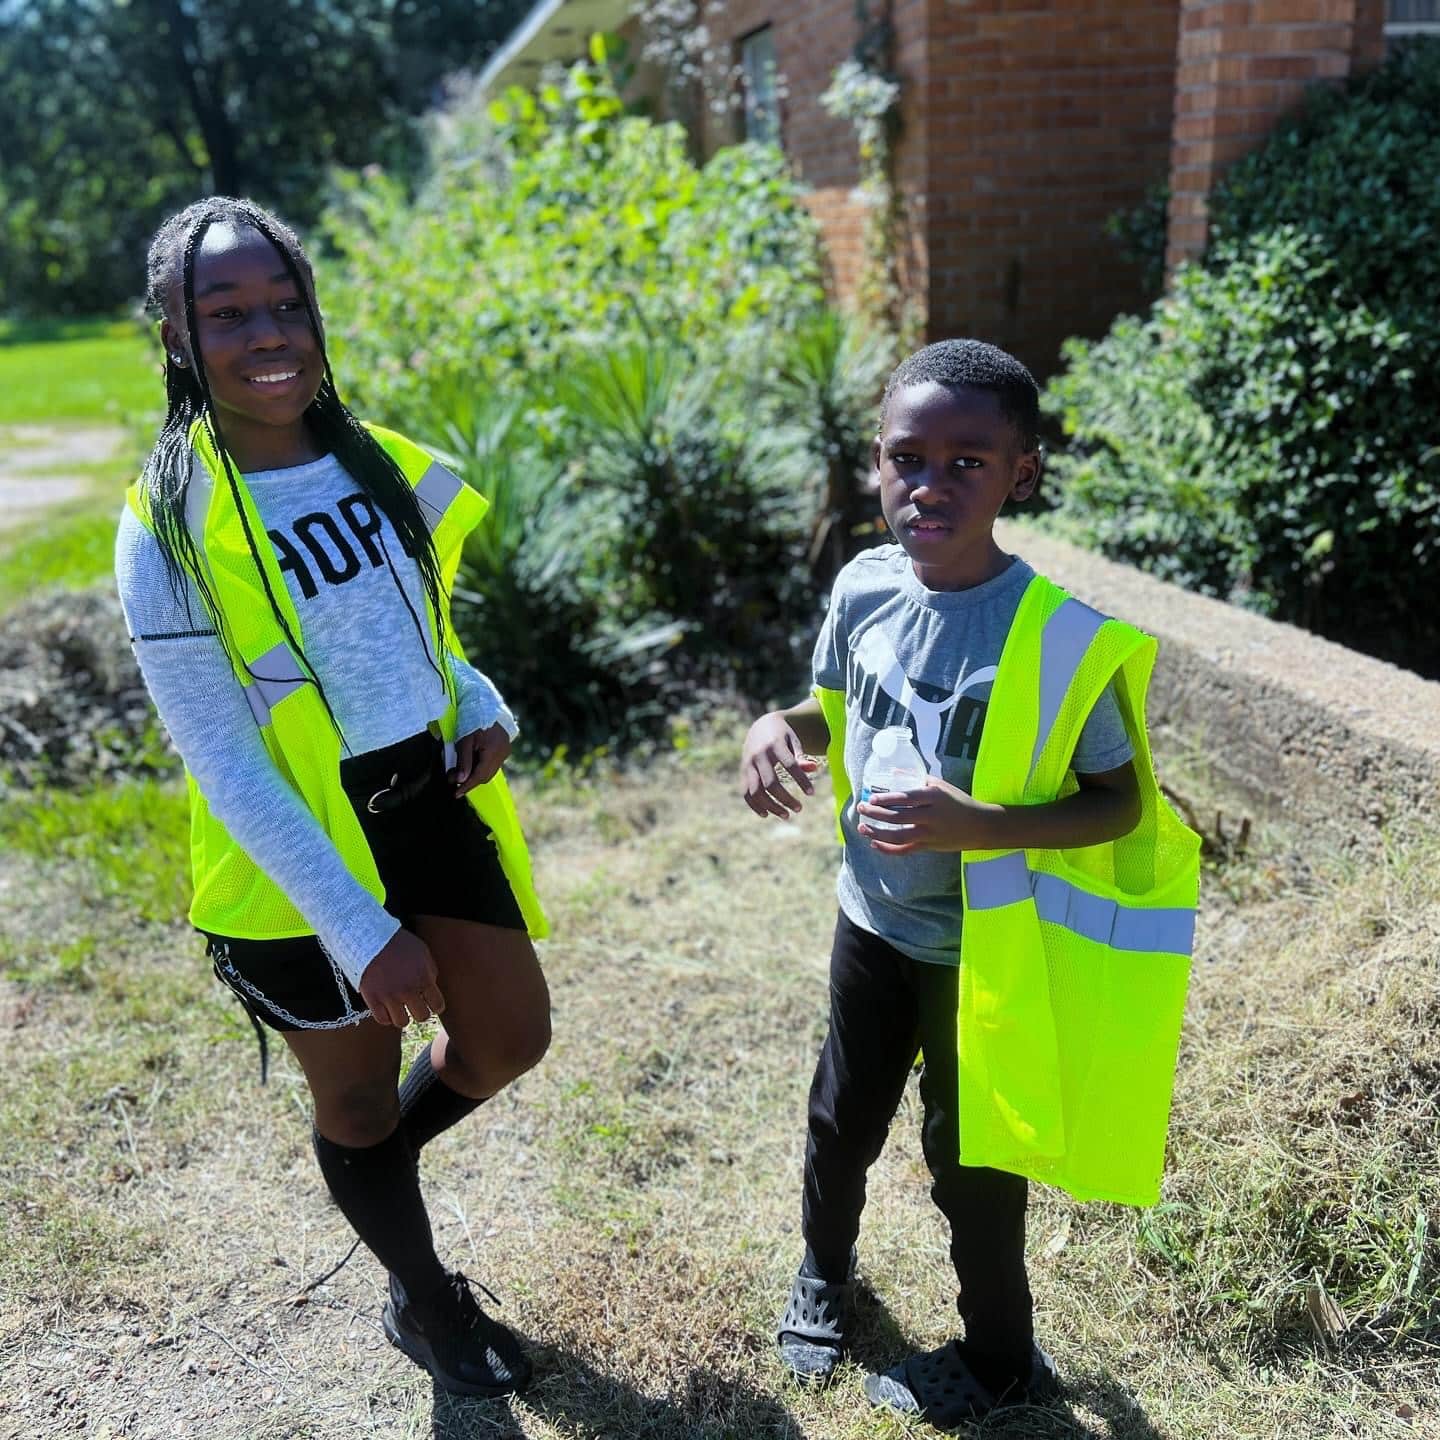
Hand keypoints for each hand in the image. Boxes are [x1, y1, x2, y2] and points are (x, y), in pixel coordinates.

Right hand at [358, 929, 445, 1027]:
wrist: (369, 938)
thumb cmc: (398, 943)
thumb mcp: (422, 952)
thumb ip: (430, 971)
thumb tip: (431, 986)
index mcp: (424, 978)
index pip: (438, 1005)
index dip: (436, 1006)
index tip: (431, 1005)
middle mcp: (408, 991)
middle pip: (422, 1016)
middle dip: (420, 1011)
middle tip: (414, 1005)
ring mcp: (390, 997)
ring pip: (402, 1022)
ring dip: (402, 1016)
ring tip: (399, 1008)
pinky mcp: (373, 999)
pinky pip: (383, 1020)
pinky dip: (386, 1016)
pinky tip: (386, 1008)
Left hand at [451, 721, 510, 796]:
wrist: (484, 704)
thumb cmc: (472, 719)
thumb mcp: (464, 741)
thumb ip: (463, 762)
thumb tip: (461, 781)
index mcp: (493, 751)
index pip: (480, 776)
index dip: (467, 786)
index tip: (456, 794)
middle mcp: (503, 753)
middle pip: (486, 776)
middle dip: (469, 780)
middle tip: (453, 779)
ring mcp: (505, 751)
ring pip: (490, 771)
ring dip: (475, 773)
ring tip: (460, 769)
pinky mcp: (505, 748)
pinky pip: (493, 763)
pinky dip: (481, 766)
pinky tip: (471, 761)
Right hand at [740, 712, 819, 818]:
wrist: (760, 726)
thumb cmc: (782, 736)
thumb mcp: (793, 741)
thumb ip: (801, 756)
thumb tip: (814, 769)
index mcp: (774, 744)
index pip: (790, 765)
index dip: (801, 780)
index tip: (812, 793)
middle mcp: (759, 755)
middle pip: (771, 783)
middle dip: (785, 799)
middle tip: (799, 809)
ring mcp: (748, 764)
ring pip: (756, 791)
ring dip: (771, 806)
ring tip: (786, 815)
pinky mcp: (743, 771)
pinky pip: (745, 792)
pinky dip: (754, 805)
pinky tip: (766, 814)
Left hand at [856, 776, 998, 853]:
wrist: (980, 825)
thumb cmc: (958, 801)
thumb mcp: (941, 786)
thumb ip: (918, 780)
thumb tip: (894, 773)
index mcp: (935, 797)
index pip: (906, 798)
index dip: (887, 799)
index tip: (872, 798)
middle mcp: (932, 816)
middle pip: (898, 817)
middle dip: (876, 814)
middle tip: (861, 808)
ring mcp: (930, 834)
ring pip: (899, 837)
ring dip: (877, 833)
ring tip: (862, 827)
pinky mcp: (929, 847)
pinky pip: (905, 851)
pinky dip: (888, 849)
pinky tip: (874, 844)